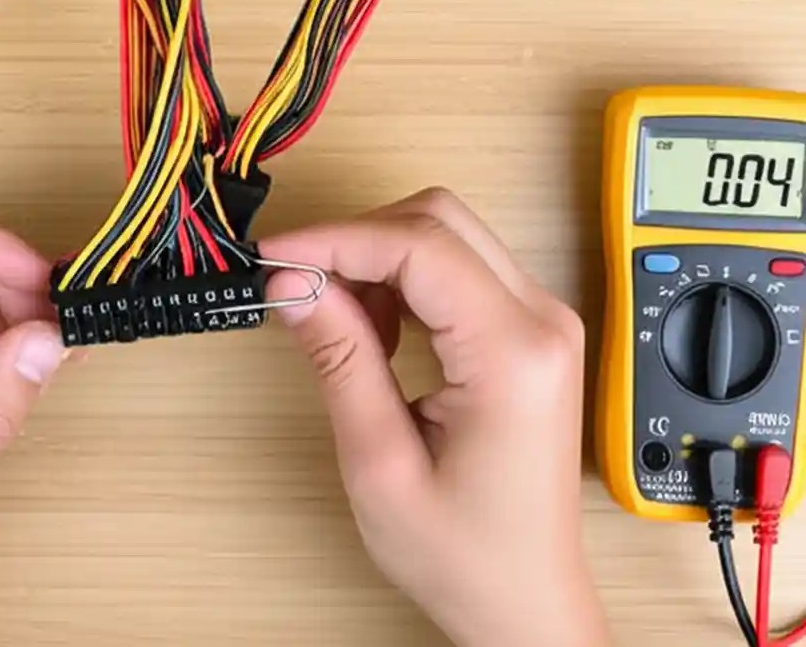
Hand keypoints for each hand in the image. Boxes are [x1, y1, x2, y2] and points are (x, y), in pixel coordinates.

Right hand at [261, 189, 608, 646]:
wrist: (524, 597)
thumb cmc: (464, 552)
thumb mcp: (379, 462)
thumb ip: (340, 359)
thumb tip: (293, 283)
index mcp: (514, 355)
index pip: (420, 246)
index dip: (336, 239)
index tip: (274, 257)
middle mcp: (542, 322)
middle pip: (438, 220)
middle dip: (355, 240)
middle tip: (295, 285)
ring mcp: (541, 324)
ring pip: (446, 236)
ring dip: (377, 260)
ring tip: (335, 324)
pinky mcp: (528, 333)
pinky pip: (458, 271)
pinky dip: (402, 282)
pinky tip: (374, 333)